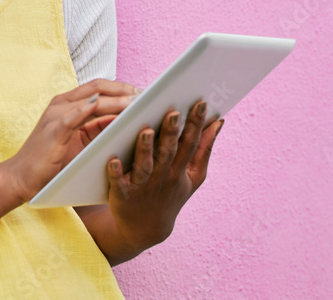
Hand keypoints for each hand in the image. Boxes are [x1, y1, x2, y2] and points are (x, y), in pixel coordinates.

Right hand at [4, 79, 138, 202]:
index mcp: (67, 105)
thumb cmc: (50, 163)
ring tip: (137, 102)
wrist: (19, 179)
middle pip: (98, 88)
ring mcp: (56, 115)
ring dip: (116, 99)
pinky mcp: (53, 130)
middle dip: (124, 89)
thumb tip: (126, 122)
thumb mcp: (78, 142)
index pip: (98, 88)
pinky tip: (108, 108)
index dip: (121, 87)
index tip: (143, 92)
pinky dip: (92, 109)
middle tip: (147, 95)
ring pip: (92, 99)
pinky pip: (75, 115)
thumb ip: (96, 128)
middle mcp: (61, 105)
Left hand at [105, 99, 222, 248]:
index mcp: (180, 170)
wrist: (146, 229)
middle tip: (173, 112)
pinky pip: (119, 184)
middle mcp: (163, 177)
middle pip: (168, 152)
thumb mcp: (195, 176)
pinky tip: (113, 160)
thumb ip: (205, 149)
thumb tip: (219, 122)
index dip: (196, 124)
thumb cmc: (171, 195)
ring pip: (145, 166)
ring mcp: (143, 187)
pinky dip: (116, 173)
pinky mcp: (123, 196)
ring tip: (146, 131)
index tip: (201, 103)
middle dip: (171, 133)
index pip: (190, 144)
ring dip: (145, 150)